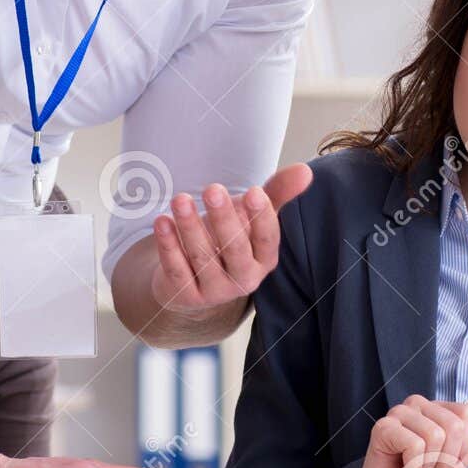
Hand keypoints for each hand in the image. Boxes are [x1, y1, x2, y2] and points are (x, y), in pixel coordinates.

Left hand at [148, 163, 311, 313]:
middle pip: (234, 248)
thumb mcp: (252, 216)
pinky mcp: (186, 296)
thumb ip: (277, 193)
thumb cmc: (229, 239)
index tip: (254, 192)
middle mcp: (243, 279)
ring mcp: (214, 291)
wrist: (195, 279)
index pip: (267, 239)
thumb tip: (305, 170)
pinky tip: (162, 222)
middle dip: (223, 218)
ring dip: (190, 227)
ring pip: (202, 258)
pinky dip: (168, 246)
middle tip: (212, 189)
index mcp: (264, 259)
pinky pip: (176, 270)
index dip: (261, 217)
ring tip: (180, 199)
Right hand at [361, 393, 467, 467]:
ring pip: (435, 435)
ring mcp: (400, 413)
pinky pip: (415, 445)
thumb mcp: (458, 461)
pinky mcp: (383, 427)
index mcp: (439, 409)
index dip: (463, 448)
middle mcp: (419, 405)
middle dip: (447, 461)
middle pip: (455, 426)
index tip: (447, 463)